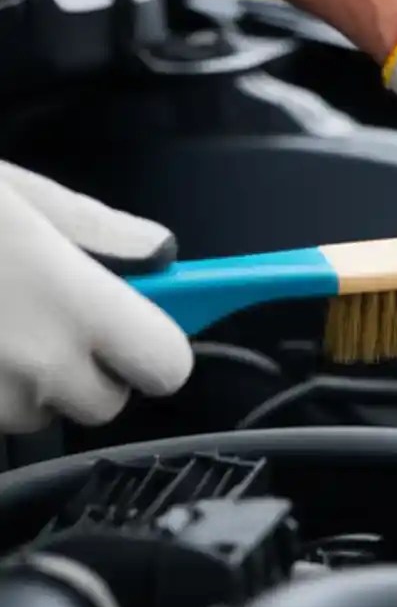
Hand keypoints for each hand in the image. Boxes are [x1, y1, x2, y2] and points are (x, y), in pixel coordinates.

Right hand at [0, 161, 192, 432]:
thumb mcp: (17, 195)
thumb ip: (98, 230)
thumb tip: (159, 252)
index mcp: (72, 300)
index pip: (168, 363)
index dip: (159, 346)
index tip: (152, 327)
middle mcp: (37, 364)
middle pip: (107, 400)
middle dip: (93, 367)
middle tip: (58, 314)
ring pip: (43, 411)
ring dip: (32, 379)